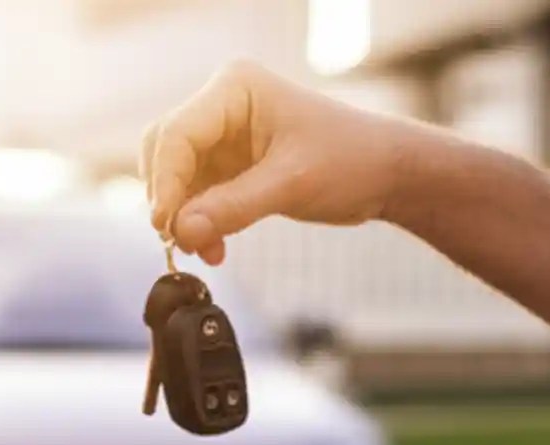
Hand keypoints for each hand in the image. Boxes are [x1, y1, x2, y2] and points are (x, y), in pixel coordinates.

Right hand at [140, 59, 415, 264]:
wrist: (385, 174)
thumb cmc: (350, 161)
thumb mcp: (291, 184)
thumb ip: (233, 207)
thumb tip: (180, 232)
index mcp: (233, 88)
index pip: (177, 134)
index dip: (166, 182)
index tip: (166, 227)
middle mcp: (220, 105)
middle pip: (164, 151)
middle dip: (169, 199)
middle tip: (181, 241)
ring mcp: (221, 135)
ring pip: (175, 178)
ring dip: (183, 218)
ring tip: (205, 250)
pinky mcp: (227, 165)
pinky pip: (194, 195)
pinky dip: (198, 223)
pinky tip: (214, 247)